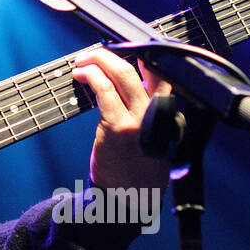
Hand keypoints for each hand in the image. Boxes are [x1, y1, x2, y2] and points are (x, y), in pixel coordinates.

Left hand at [71, 48, 172, 191]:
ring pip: (121, 75)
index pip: (162, 76)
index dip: (143, 56)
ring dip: (99, 60)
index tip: (123, 48)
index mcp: (166, 115)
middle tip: (96, 52)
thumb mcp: (159, 143)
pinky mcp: (116, 128)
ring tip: (84, 61)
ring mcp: (136, 120)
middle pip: (140, 69)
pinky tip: (82, 75)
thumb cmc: (139, 174)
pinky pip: (104, 92)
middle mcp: (155, 114)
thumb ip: (152, 117)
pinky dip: (92, 77)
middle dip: (113, 54)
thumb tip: (134, 90)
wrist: (128, 201)